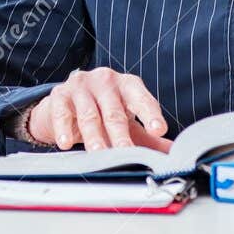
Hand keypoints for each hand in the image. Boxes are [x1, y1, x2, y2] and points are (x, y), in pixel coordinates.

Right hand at [26, 67, 172, 151]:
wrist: (66, 101)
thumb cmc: (102, 110)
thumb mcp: (128, 121)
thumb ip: (149, 136)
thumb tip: (173, 152)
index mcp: (127, 85)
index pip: (141, 98)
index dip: (150, 114)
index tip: (158, 129)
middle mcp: (106, 80)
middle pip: (114, 111)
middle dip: (120, 135)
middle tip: (126, 152)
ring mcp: (82, 86)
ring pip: (89, 114)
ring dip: (93, 136)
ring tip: (97, 153)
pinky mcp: (60, 94)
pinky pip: (62, 112)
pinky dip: (64, 129)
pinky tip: (66, 142)